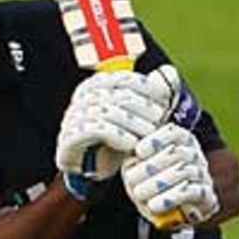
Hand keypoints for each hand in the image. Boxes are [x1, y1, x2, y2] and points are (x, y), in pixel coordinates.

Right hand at [55, 64, 178, 179]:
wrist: (95, 166)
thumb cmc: (119, 136)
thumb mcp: (139, 114)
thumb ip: (153, 94)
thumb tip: (169, 72)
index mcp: (94, 86)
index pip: (121, 78)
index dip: (144, 86)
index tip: (164, 99)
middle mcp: (80, 98)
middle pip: (116, 96)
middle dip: (143, 107)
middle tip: (160, 120)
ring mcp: (72, 117)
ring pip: (107, 112)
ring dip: (134, 124)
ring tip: (150, 134)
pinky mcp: (69, 138)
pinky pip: (95, 130)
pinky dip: (117, 136)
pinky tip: (132, 143)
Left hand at [121, 123, 218, 225]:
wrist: (168, 206)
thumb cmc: (149, 180)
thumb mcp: (137, 166)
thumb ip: (134, 158)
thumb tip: (131, 158)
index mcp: (180, 140)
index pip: (174, 133)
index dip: (157, 140)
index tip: (139, 151)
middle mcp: (194, 154)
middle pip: (179, 154)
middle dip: (152, 167)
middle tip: (130, 179)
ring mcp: (202, 174)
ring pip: (186, 172)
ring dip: (159, 184)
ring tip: (138, 194)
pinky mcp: (206, 195)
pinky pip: (193, 192)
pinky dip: (172, 198)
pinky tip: (154, 205)